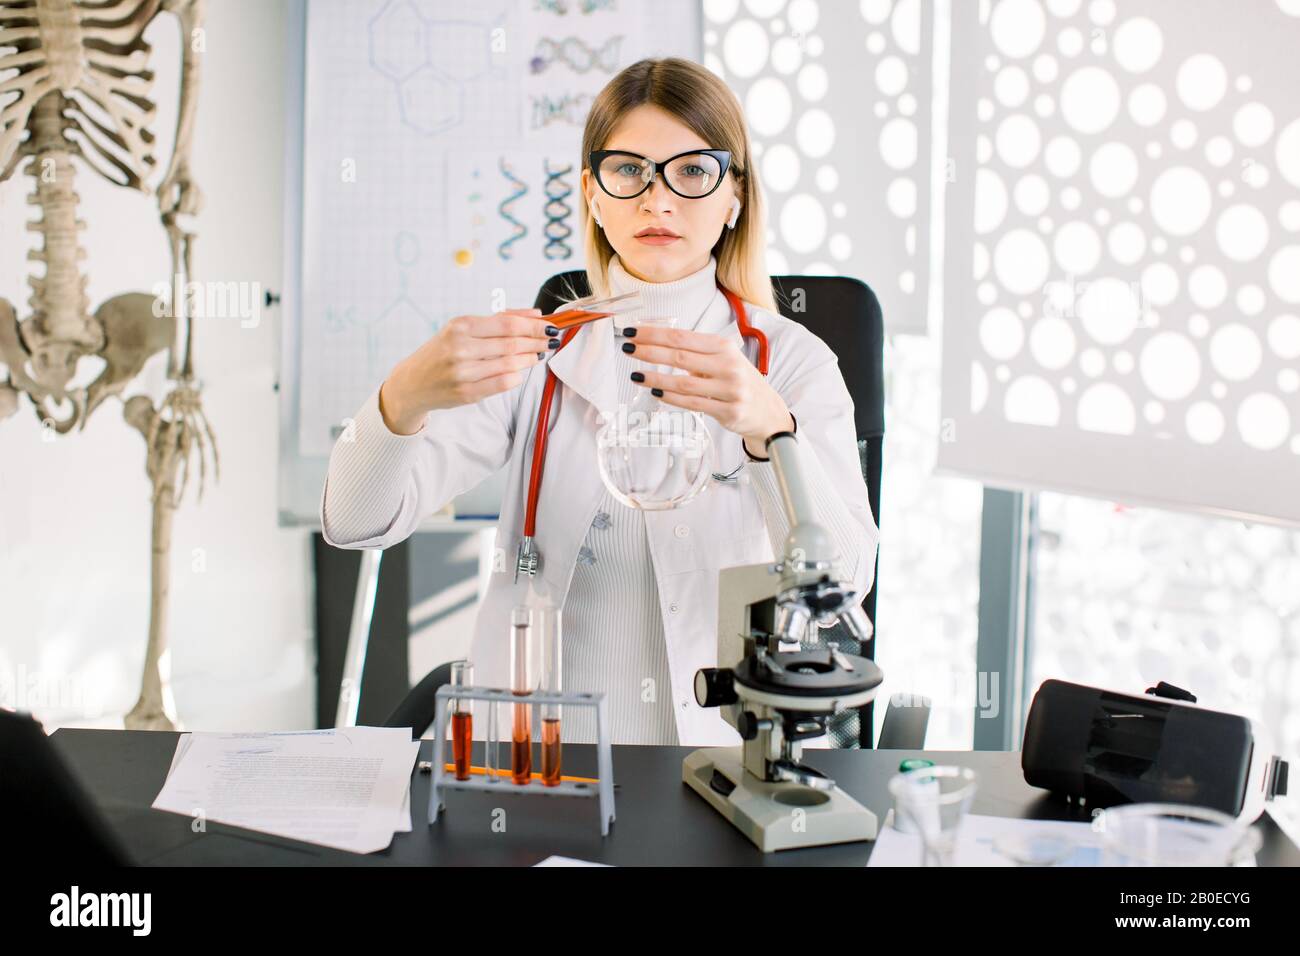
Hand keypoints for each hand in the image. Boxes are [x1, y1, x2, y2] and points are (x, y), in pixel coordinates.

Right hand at [379, 309, 556, 433]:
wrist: (412, 383)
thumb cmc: (442, 352)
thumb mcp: (462, 329)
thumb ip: (498, 319)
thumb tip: (534, 313)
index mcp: (460, 326)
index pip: (507, 323)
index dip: (533, 325)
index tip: (550, 326)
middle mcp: (460, 348)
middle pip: (512, 344)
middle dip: (537, 342)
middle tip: (551, 340)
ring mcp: (463, 372)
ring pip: (510, 364)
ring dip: (530, 359)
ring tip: (539, 354)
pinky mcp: (466, 393)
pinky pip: (502, 384)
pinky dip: (516, 377)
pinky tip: (521, 372)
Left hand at [622, 325, 792, 453]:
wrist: (767, 411)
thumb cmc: (738, 380)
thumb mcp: (724, 359)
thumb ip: (696, 353)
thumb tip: (655, 344)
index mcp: (724, 347)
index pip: (682, 337)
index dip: (654, 334)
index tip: (633, 331)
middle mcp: (728, 366)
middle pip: (680, 356)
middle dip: (649, 351)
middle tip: (628, 349)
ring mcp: (730, 390)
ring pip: (683, 383)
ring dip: (656, 378)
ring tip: (636, 375)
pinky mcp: (729, 411)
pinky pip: (692, 404)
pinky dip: (671, 398)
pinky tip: (655, 392)